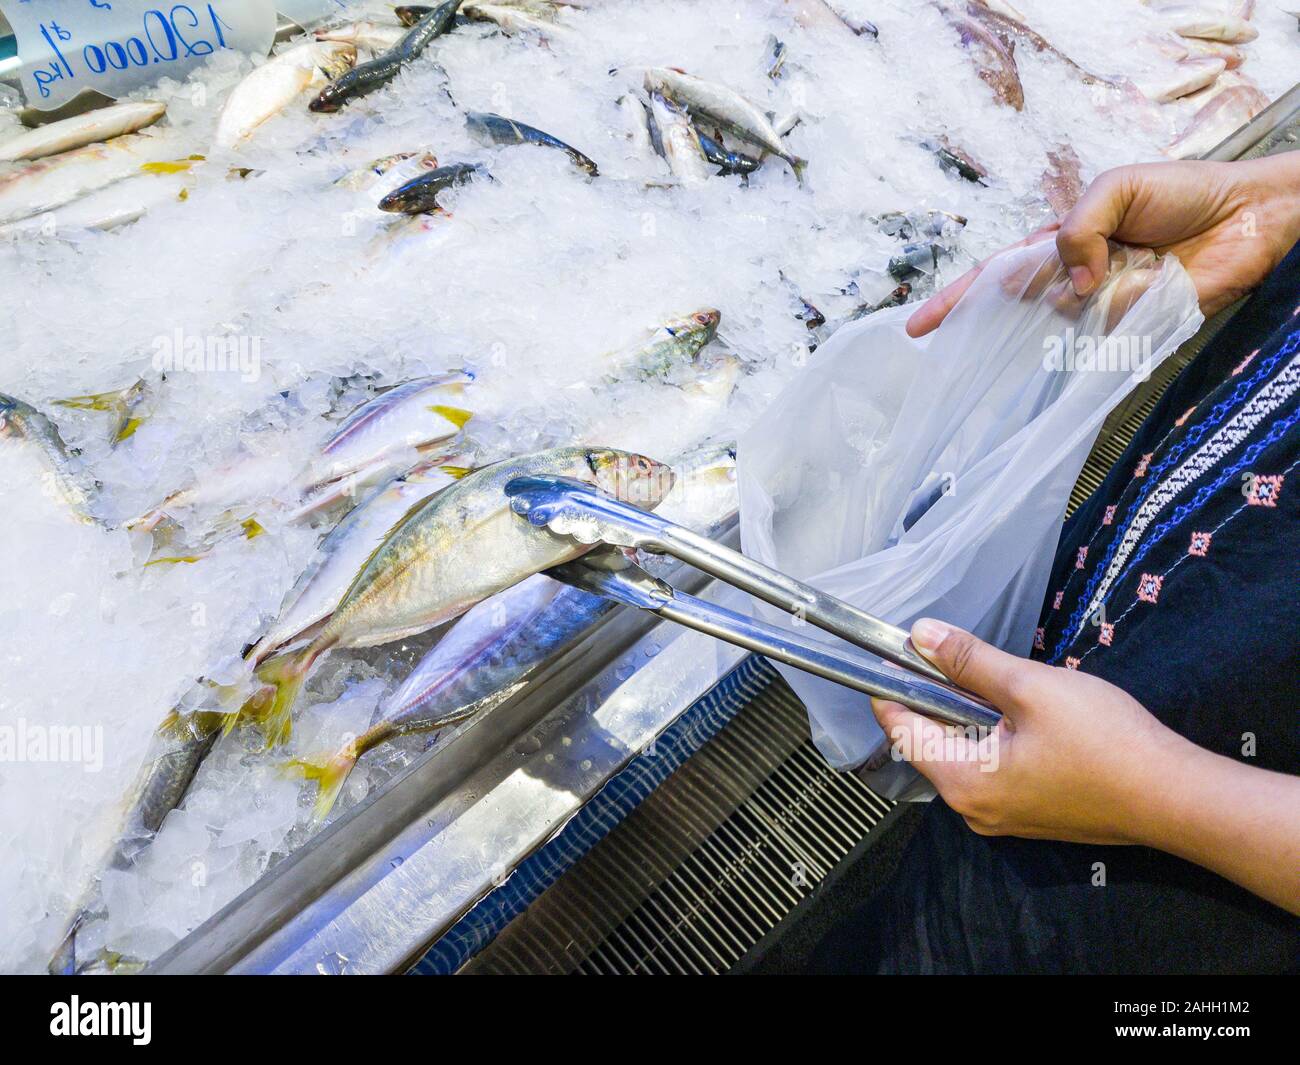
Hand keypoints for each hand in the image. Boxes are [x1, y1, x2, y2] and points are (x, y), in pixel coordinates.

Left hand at [871, 618, 1182, 844]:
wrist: (1176, 796)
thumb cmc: (1107, 744)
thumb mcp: (1029, 687)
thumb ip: (969, 662)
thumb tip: (922, 635)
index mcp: (962, 783)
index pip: (900, 729)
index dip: (892, 685)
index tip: (893, 651)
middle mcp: (973, 810)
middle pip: (929, 741)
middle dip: (937, 697)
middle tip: (956, 656)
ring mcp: (1002, 816)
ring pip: (963, 752)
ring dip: (970, 714)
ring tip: (1002, 683)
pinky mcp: (1029, 812)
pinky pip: (992, 767)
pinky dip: (995, 735)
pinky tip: (1024, 713)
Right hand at [906, 154, 1299, 337]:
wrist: (1250, 217)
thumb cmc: (1183, 194)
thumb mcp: (1117, 188)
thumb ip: (1079, 227)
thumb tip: (1072, 285)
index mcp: (1061, 241)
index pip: (997, 271)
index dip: (957, 299)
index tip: (918, 327)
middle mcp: (1073, 280)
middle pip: (1014, 308)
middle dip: (982, 326)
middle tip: (954, 353)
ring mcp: (1101, 309)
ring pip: (1056, 327)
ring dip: (1053, 321)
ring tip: (1069, 305)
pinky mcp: (1135, 331)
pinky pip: (1102, 344)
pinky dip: (1096, 338)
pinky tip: (1090, 336)